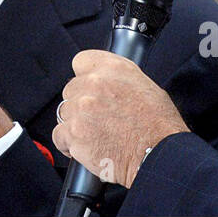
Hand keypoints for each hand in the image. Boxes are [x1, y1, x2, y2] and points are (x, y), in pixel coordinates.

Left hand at [51, 50, 186, 187]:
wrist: (158, 154)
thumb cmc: (159, 126)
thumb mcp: (145, 86)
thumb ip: (118, 80)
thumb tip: (107, 84)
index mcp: (113, 68)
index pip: (81, 61)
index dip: (84, 77)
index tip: (87, 87)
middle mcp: (94, 83)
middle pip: (71, 90)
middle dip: (81, 104)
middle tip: (99, 118)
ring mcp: (81, 108)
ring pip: (65, 113)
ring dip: (76, 124)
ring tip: (96, 135)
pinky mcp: (74, 132)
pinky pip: (59, 135)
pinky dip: (68, 144)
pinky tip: (86, 147)